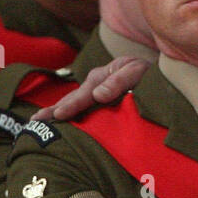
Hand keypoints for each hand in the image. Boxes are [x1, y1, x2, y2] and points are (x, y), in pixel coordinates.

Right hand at [31, 56, 148, 120]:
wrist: (161, 75)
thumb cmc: (151, 73)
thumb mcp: (138, 71)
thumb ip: (119, 81)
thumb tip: (97, 95)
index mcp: (102, 76)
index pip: (84, 93)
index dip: (72, 105)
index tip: (59, 115)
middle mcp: (95, 84)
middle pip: (73, 98)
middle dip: (55, 109)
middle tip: (36, 121)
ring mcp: (97, 93)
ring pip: (74, 103)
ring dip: (57, 112)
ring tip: (37, 123)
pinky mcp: (102, 103)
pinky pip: (83, 109)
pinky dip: (70, 115)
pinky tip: (59, 126)